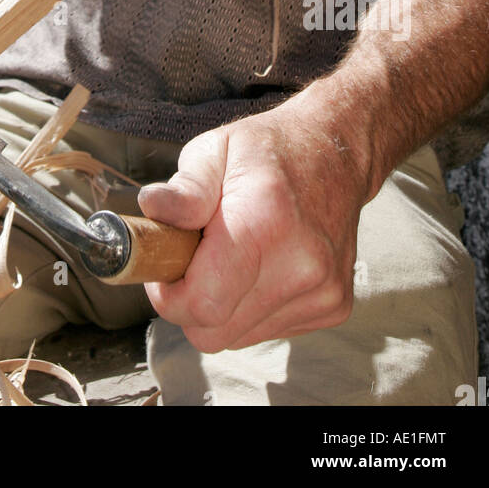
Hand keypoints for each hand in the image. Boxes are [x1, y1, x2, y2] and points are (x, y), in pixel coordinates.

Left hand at [138, 99, 369, 352]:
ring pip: (238, 337)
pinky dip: (252, 307)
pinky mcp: (334, 308)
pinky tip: (263, 265)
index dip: (169, 296)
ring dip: (223, 305)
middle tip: (194, 258)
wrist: (337, 155)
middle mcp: (301, 266)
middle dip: (191, 303)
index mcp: (264, 223)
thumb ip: (185, 189)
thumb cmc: (267, 151)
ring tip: (232, 254)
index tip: (164, 266)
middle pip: (215, 332)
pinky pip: (267, 331)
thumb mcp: (214, 150)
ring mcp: (323, 292)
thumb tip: (151, 208)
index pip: (203, 304)